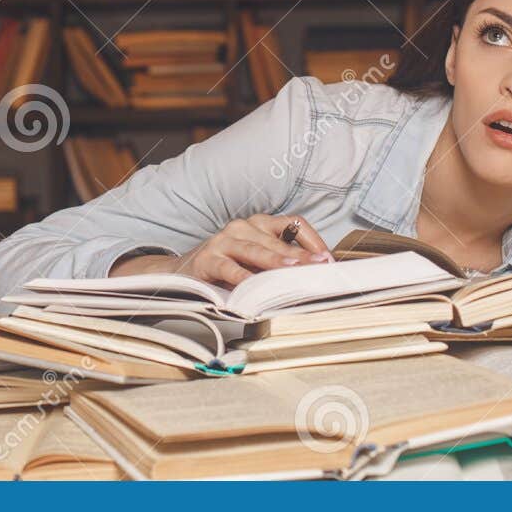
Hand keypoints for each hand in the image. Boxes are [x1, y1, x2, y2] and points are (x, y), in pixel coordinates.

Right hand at [110, 216, 332, 285]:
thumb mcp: (256, 261)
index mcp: (260, 224)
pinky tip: (253, 287)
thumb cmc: (227, 266)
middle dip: (301, 255)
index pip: (294, 224)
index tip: (329, 259)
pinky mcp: (208, 258)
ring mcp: (224, 240)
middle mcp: (243, 226)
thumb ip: (279, 263)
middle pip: (278, 240)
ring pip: (255, 250)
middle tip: (320, 267)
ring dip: (276, 261)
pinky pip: (229, 268)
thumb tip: (315, 275)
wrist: (183, 272)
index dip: (314, 240)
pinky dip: (242, 278)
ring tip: (293, 270)